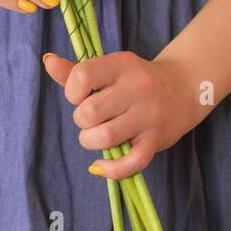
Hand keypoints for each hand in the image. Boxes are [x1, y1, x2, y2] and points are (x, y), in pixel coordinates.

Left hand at [41, 49, 203, 178]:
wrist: (183, 88)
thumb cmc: (134, 80)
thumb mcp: (109, 69)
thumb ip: (76, 70)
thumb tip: (47, 61)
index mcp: (121, 66)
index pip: (82, 76)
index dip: (72, 92)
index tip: (81, 96)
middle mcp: (137, 88)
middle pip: (89, 112)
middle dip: (81, 121)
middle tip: (92, 118)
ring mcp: (149, 115)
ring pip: (105, 137)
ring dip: (91, 141)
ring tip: (97, 136)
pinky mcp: (156, 140)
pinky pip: (131, 162)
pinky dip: (111, 170)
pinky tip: (101, 166)